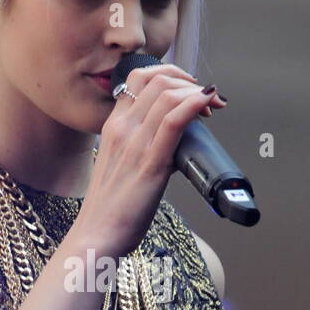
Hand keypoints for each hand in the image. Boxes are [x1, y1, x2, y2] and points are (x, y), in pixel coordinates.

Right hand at [74, 64, 226, 256]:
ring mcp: (134, 144)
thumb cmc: (110, 208)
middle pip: (157, 79)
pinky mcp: (151, 163)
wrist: (97, 235)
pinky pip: (174, 121)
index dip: (170, 75)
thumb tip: (173, 144)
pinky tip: (207, 106)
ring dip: (198, 93)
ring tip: (213, 107)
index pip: (138, 77)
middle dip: (189, 82)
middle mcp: (121, 128)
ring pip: (168, 95)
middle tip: (208, 99)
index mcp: (112, 126)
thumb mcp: (120, 165)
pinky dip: (195, 105)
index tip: (188, 88)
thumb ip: (142, 148)